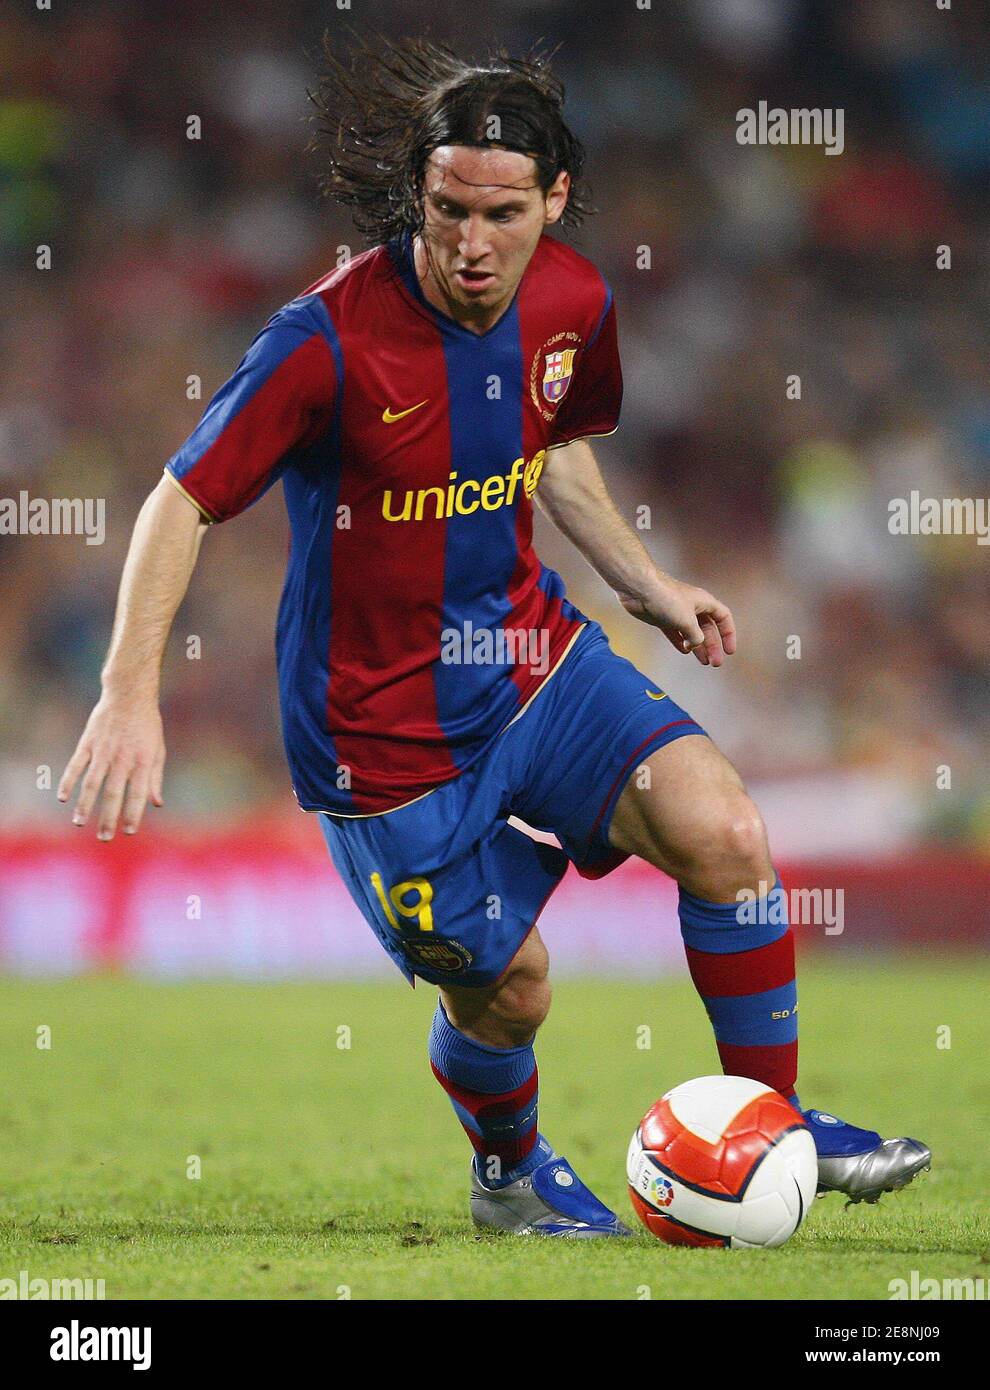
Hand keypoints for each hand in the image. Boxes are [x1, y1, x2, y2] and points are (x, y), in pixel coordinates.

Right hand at [58, 695, 165, 839]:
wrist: (129, 695)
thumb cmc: (147, 725)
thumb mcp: (158, 749)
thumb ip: (155, 778)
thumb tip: (155, 803)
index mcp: (143, 762)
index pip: (137, 794)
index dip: (133, 814)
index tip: (128, 831)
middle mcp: (123, 759)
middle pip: (113, 793)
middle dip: (108, 817)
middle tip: (104, 838)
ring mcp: (103, 751)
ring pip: (92, 783)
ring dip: (85, 804)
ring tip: (80, 823)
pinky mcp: (88, 742)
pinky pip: (76, 765)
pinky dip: (68, 781)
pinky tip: (63, 798)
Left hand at [618, 576, 735, 665]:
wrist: (638, 589)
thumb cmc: (665, 598)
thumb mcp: (687, 621)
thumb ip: (696, 636)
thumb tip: (695, 644)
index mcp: (704, 602)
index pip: (723, 618)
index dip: (728, 634)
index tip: (729, 650)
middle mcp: (693, 607)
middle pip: (708, 629)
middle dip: (713, 646)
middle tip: (715, 663)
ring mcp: (677, 612)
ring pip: (692, 632)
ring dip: (698, 647)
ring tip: (703, 662)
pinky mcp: (663, 618)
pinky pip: (676, 633)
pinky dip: (681, 642)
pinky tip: (684, 651)